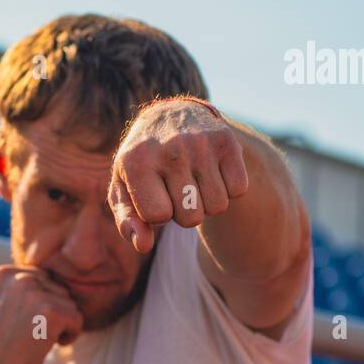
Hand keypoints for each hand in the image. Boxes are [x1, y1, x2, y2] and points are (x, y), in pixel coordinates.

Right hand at [0, 265, 83, 363]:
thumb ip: (13, 289)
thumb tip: (42, 278)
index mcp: (1, 274)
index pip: (39, 279)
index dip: (36, 306)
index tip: (19, 325)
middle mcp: (16, 277)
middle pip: (55, 287)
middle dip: (50, 312)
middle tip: (29, 334)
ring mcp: (34, 292)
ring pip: (68, 302)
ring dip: (60, 324)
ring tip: (35, 339)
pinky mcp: (52, 310)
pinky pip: (77, 318)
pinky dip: (69, 336)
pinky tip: (47, 345)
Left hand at [107, 97, 248, 253]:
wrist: (169, 117)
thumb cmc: (143, 165)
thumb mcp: (125, 191)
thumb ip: (128, 222)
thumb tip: (143, 245)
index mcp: (136, 162)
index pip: (158, 216)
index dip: (158, 213)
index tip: (154, 194)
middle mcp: (169, 149)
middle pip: (191, 218)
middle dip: (185, 212)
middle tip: (176, 189)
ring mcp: (200, 143)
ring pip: (218, 207)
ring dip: (207, 202)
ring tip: (192, 180)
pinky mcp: (226, 141)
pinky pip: (239, 190)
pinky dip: (228, 188)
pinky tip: (211, 171)